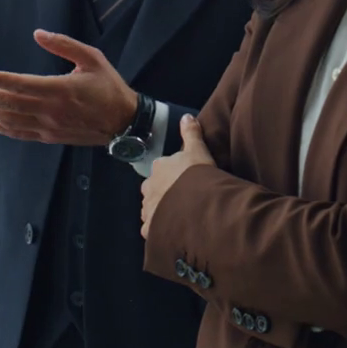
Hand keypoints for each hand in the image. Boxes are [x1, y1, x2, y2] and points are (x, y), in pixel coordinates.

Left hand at [0, 31, 137, 145]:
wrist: (124, 122)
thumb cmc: (108, 87)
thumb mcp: (92, 58)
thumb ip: (64, 45)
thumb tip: (38, 33)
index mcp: (60, 90)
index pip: (19, 85)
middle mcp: (50, 111)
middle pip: (7, 104)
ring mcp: (47, 127)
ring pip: (8, 120)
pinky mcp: (48, 137)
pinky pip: (18, 133)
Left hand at [141, 114, 214, 237]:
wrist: (196, 203)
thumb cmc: (197, 175)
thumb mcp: (198, 150)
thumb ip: (191, 133)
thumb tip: (186, 116)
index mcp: (158, 168)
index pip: (161, 170)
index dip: (172, 176)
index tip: (184, 181)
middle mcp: (149, 188)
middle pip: (153, 190)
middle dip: (163, 194)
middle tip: (182, 200)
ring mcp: (148, 209)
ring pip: (152, 210)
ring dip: (161, 212)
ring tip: (179, 217)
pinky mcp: (151, 228)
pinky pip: (152, 230)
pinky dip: (159, 231)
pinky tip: (172, 232)